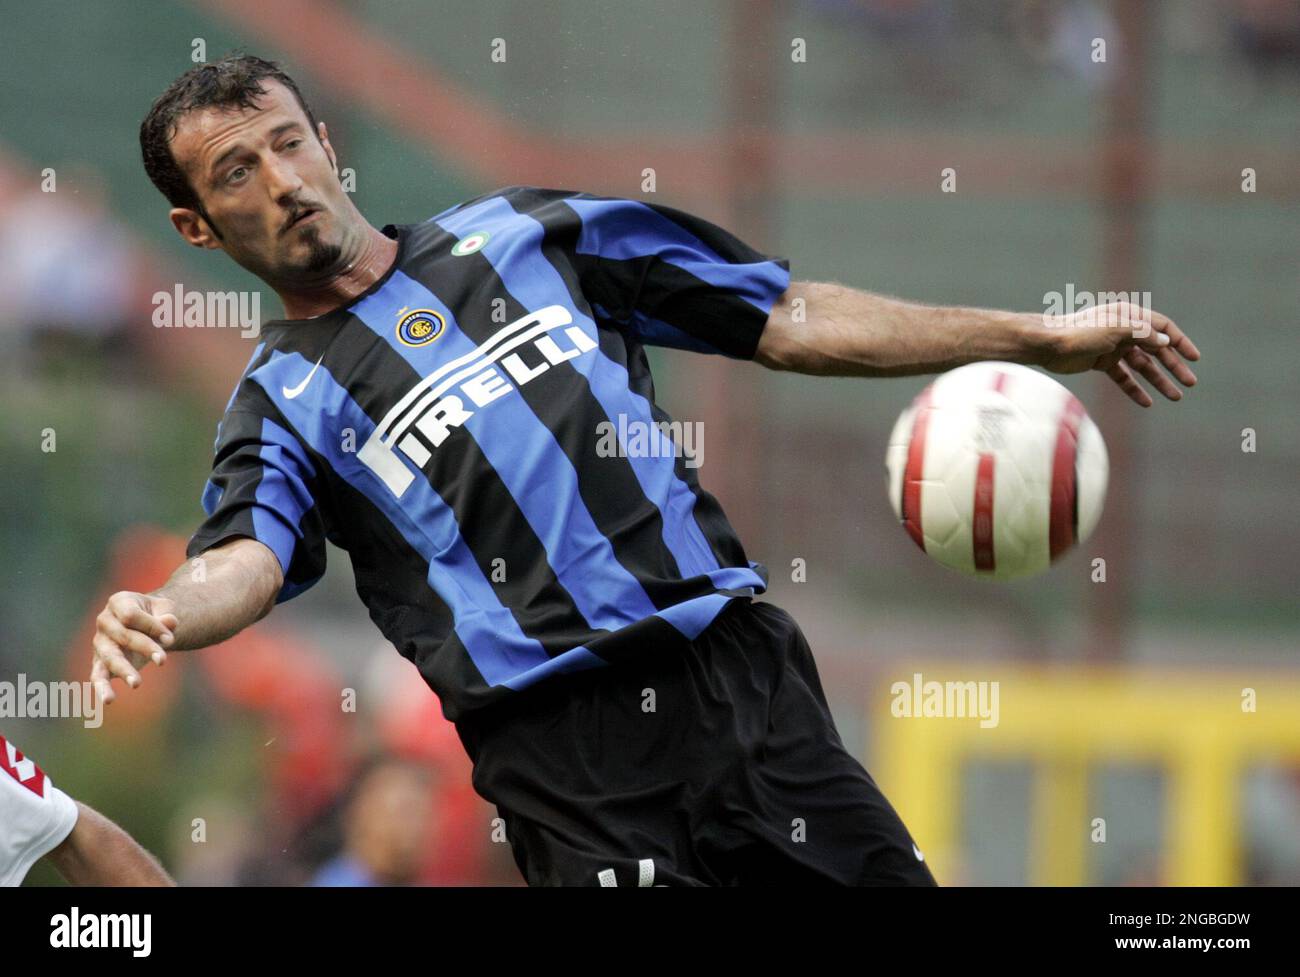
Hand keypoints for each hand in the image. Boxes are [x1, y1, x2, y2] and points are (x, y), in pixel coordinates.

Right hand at [91, 592, 177, 704]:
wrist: (147, 624)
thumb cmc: (155, 615)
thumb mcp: (164, 610)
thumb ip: (166, 617)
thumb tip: (170, 622)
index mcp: (118, 602)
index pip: (131, 615)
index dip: (151, 626)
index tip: (170, 638)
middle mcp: (105, 621)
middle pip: (123, 635)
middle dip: (145, 647)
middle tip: (163, 660)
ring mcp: (100, 643)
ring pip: (111, 657)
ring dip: (125, 670)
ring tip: (137, 684)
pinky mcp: (100, 662)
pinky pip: (98, 676)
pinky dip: (102, 688)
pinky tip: (108, 700)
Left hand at [1039, 302, 1200, 406]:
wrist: (1047, 345)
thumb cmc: (1079, 333)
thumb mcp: (1114, 330)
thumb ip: (1141, 334)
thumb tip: (1165, 341)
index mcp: (1129, 316)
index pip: (1163, 327)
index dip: (1180, 342)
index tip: (1194, 358)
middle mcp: (1124, 330)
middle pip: (1156, 350)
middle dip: (1174, 366)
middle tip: (1191, 383)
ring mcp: (1113, 347)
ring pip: (1142, 366)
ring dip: (1159, 381)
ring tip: (1176, 397)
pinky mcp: (1102, 362)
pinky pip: (1124, 377)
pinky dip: (1135, 389)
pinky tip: (1148, 403)